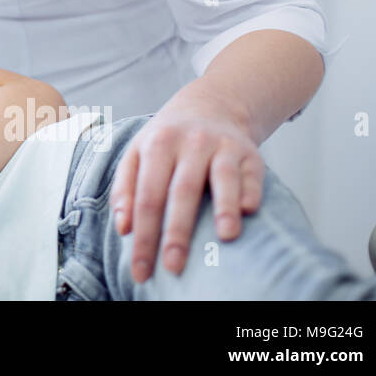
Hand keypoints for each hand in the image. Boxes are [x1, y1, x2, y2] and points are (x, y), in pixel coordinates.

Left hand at [109, 94, 263, 282]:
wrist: (209, 106)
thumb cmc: (166, 140)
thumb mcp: (137, 154)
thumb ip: (125, 188)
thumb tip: (123, 228)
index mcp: (157, 145)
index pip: (147, 196)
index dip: (143, 234)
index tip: (141, 268)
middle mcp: (190, 143)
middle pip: (181, 190)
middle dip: (177, 231)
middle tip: (173, 266)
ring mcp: (221, 145)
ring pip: (222, 176)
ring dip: (224, 206)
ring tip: (225, 236)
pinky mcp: (250, 153)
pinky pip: (251, 174)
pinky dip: (251, 192)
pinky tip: (249, 211)